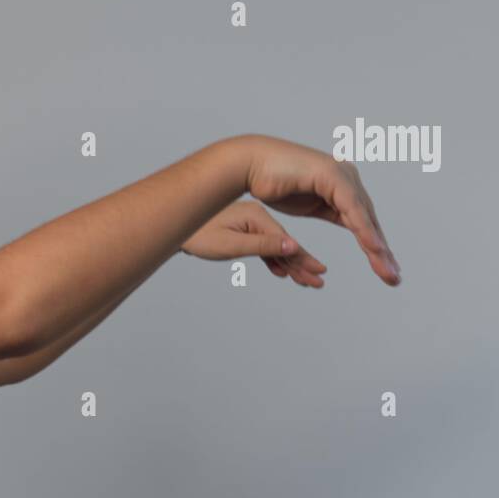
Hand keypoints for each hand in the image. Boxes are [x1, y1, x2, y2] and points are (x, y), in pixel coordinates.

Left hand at [180, 199, 328, 286]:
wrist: (177, 227)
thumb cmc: (199, 235)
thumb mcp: (232, 244)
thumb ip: (263, 246)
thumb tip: (292, 245)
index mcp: (257, 216)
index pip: (286, 241)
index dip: (303, 258)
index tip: (320, 271)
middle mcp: (257, 218)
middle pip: (284, 244)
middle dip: (301, 264)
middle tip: (319, 280)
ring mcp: (250, 224)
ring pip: (275, 247)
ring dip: (289, 264)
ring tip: (305, 280)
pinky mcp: (243, 231)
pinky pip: (263, 247)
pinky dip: (272, 260)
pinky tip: (281, 272)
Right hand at [241, 135, 400, 284]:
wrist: (249, 164)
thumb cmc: (271, 182)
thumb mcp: (306, 203)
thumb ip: (327, 208)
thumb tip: (340, 216)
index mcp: (342, 184)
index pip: (363, 221)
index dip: (374, 247)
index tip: (384, 270)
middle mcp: (347, 178)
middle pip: (369, 221)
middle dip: (382, 252)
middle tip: (393, 278)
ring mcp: (341, 175)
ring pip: (364, 217)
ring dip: (377, 247)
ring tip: (386, 270)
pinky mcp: (333, 176)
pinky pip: (352, 209)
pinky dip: (364, 230)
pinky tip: (374, 248)